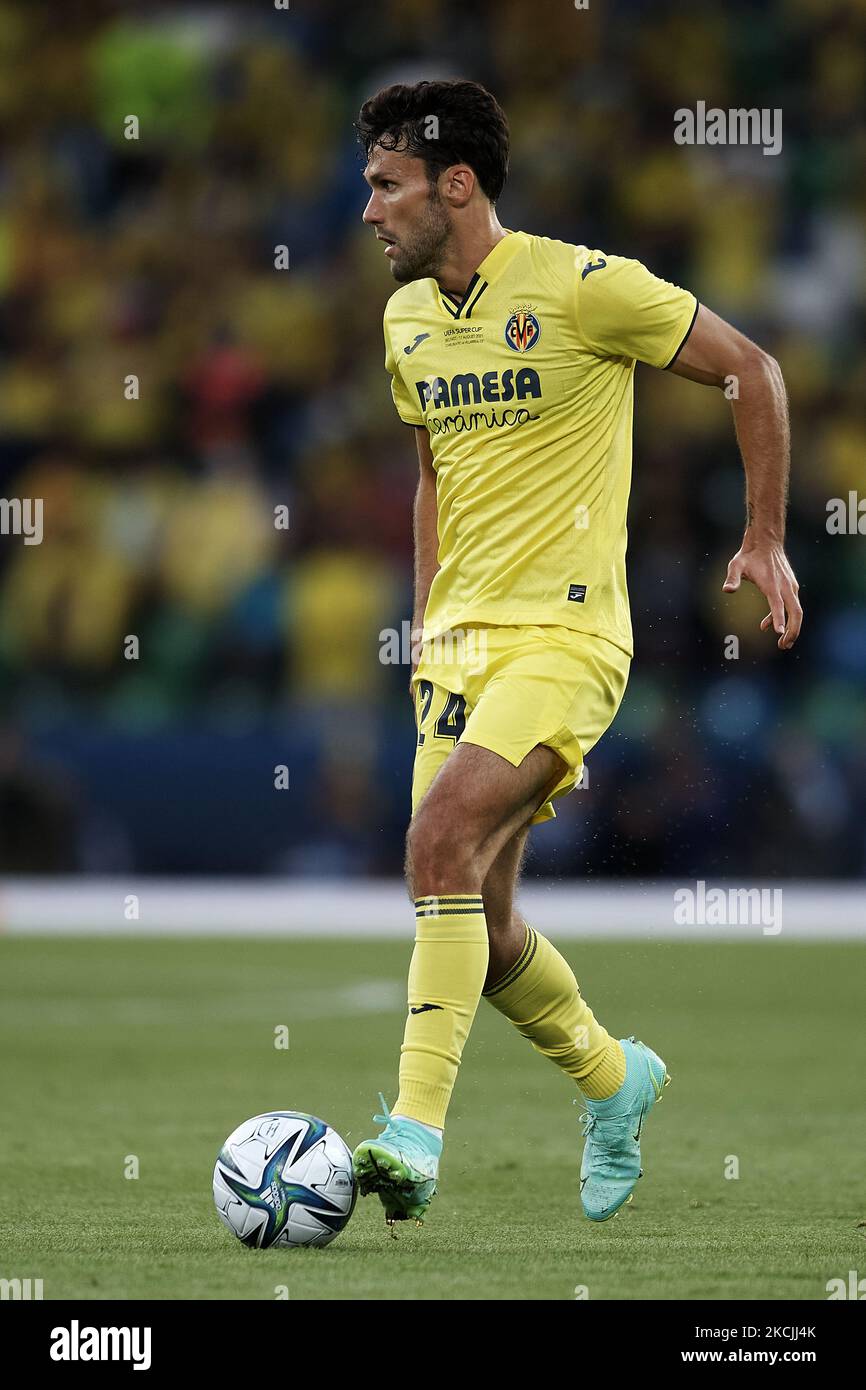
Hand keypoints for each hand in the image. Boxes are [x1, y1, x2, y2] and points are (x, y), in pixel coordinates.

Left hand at [722, 534, 802, 649]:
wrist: (766, 542)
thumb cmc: (749, 555)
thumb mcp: (736, 565)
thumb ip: (732, 578)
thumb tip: (726, 590)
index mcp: (772, 584)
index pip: (777, 605)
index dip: (778, 619)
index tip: (778, 634)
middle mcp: (785, 587)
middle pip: (796, 612)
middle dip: (792, 631)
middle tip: (783, 646)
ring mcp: (790, 587)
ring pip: (796, 611)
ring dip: (791, 628)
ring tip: (782, 643)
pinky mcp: (791, 587)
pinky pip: (790, 606)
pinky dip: (782, 617)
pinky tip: (766, 625)